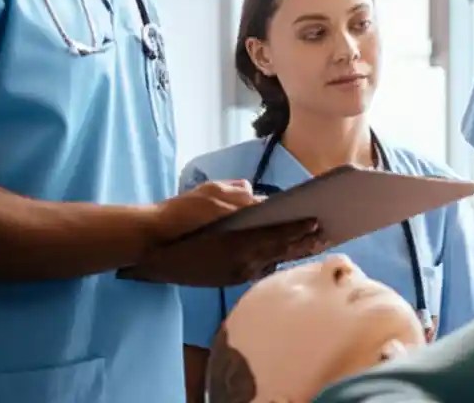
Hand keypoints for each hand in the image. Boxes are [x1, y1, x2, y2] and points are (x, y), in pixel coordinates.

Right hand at [120, 181, 330, 285]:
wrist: (149, 244)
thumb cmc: (180, 213)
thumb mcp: (212, 193)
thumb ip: (240, 193)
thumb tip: (260, 196)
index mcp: (242, 238)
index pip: (281, 233)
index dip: (301, 227)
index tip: (318, 221)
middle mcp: (243, 260)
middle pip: (281, 251)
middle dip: (303, 242)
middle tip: (324, 234)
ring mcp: (234, 273)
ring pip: (270, 262)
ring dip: (288, 252)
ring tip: (307, 243)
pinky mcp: (225, 280)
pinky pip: (255, 269)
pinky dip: (270, 260)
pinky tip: (278, 253)